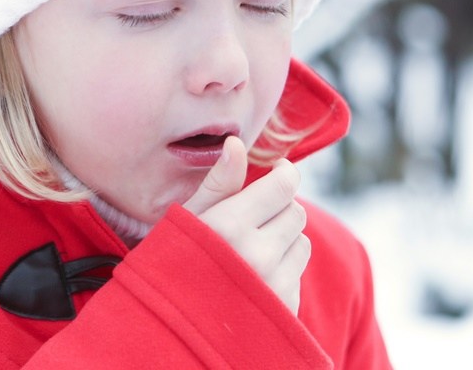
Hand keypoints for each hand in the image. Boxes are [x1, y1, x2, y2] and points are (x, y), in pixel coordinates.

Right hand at [182, 136, 309, 313]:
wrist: (171, 330)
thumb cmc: (173, 265)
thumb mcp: (188, 220)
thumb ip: (218, 182)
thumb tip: (237, 143)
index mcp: (229, 227)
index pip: (283, 185)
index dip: (284, 172)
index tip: (276, 171)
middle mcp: (257, 256)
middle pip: (295, 211)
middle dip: (279, 206)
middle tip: (253, 215)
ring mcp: (275, 286)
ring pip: (302, 241)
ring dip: (284, 237)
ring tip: (251, 248)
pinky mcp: (286, 309)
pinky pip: (298, 272)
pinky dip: (284, 267)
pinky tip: (254, 276)